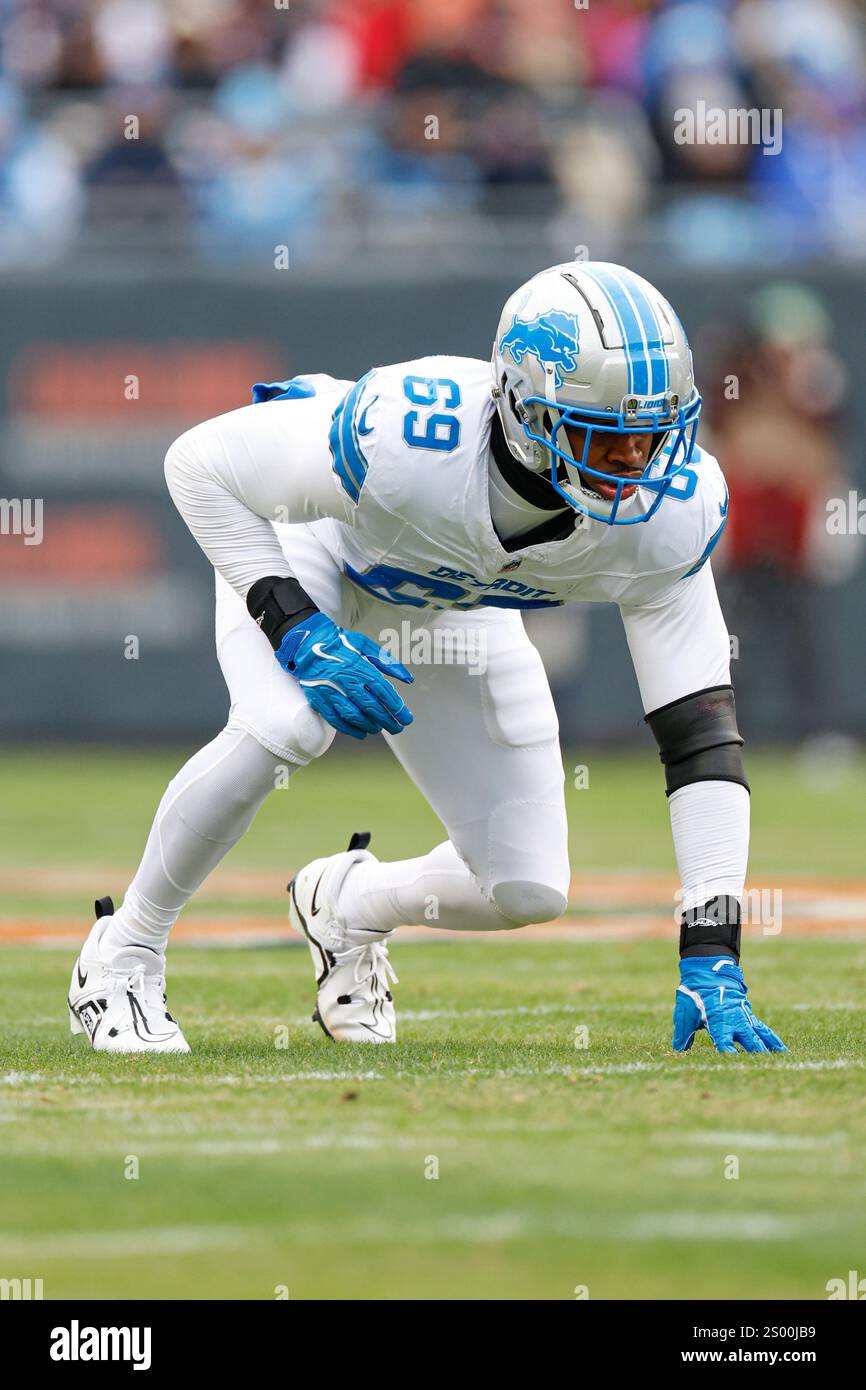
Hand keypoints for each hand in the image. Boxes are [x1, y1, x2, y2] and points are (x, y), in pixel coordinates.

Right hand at [275, 611, 412, 739]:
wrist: (306, 643)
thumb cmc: (339, 643)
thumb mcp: (364, 645)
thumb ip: (387, 661)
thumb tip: (408, 679)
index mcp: (357, 665)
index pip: (381, 690)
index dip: (396, 706)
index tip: (406, 717)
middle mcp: (343, 679)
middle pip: (370, 706)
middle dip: (387, 720)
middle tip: (398, 728)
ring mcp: (329, 690)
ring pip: (353, 715)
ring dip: (369, 725)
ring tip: (379, 728)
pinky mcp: (318, 698)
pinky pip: (335, 719)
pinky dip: (350, 729)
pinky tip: (361, 732)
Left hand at [673, 956, 786, 1053]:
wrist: (709, 972)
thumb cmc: (695, 994)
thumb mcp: (685, 1012)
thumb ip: (683, 1033)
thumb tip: (678, 1050)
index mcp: (719, 1022)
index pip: (724, 1042)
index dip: (728, 1053)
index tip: (733, 1064)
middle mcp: (735, 1021)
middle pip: (749, 1041)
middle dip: (755, 1053)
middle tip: (763, 1067)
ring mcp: (744, 1018)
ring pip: (760, 1035)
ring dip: (768, 1047)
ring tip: (781, 1060)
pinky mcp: (749, 1016)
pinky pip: (764, 1029)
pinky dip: (773, 1039)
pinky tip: (782, 1050)